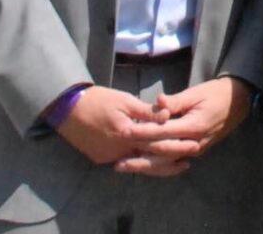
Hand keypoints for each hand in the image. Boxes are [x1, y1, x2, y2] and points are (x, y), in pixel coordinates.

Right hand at [55, 85, 190, 178]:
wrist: (68, 109)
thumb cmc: (99, 99)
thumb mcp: (125, 100)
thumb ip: (146, 111)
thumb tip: (167, 116)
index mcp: (126, 133)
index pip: (157, 141)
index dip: (176, 143)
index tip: (194, 143)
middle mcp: (118, 150)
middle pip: (149, 158)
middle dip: (170, 159)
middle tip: (190, 158)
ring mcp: (108, 157)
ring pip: (138, 163)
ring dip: (157, 164)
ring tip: (177, 164)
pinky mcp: (101, 159)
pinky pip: (125, 161)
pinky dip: (139, 161)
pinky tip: (152, 159)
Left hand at [114, 75, 251, 171]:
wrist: (238, 102)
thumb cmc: (216, 93)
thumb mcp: (196, 92)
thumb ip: (176, 101)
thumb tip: (157, 102)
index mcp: (193, 126)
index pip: (162, 132)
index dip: (143, 133)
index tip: (125, 132)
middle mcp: (193, 143)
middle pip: (161, 155)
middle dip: (139, 158)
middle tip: (118, 163)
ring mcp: (195, 150)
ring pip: (166, 162)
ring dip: (146, 166)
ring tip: (127, 168)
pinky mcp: (195, 151)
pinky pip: (173, 161)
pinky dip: (158, 165)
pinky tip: (145, 167)